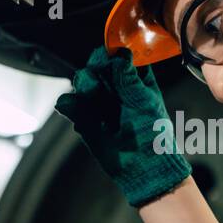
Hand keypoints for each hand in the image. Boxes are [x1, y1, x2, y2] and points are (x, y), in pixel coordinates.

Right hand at [54, 45, 190, 206]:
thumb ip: (129, 80)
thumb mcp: (144, 102)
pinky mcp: (85, 119)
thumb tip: (121, 55)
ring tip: (90, 93)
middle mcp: (116, 88)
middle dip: (94, 69)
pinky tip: (73, 109)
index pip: (118, 56)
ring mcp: (99, 103)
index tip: (109, 60)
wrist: (143, 168)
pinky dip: (68, 105)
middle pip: (97, 66)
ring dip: (84, 84)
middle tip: (97, 80)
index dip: (111, 55)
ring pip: (82, 82)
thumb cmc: (153, 134)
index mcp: (135, 80)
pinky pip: (70, 105)